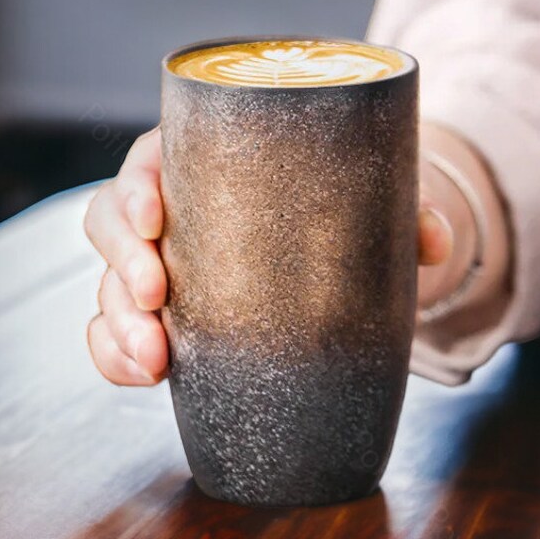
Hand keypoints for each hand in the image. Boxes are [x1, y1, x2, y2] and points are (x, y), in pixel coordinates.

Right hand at [85, 127, 456, 385]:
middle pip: (110, 223)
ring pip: (107, 285)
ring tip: (156, 359)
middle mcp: (165, 214)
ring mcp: (154, 266)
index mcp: (194, 165)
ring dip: (118, 322)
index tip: (156, 217)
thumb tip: (432, 241)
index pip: (145, 164)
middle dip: (123, 262)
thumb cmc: (323, 206)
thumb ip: (401, 209)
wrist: (317, 248)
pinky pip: (111, 333)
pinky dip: (115, 355)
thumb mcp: (361, 198)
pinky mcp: (157, 315)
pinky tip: (146, 374)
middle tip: (156, 294)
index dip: (135, 189)